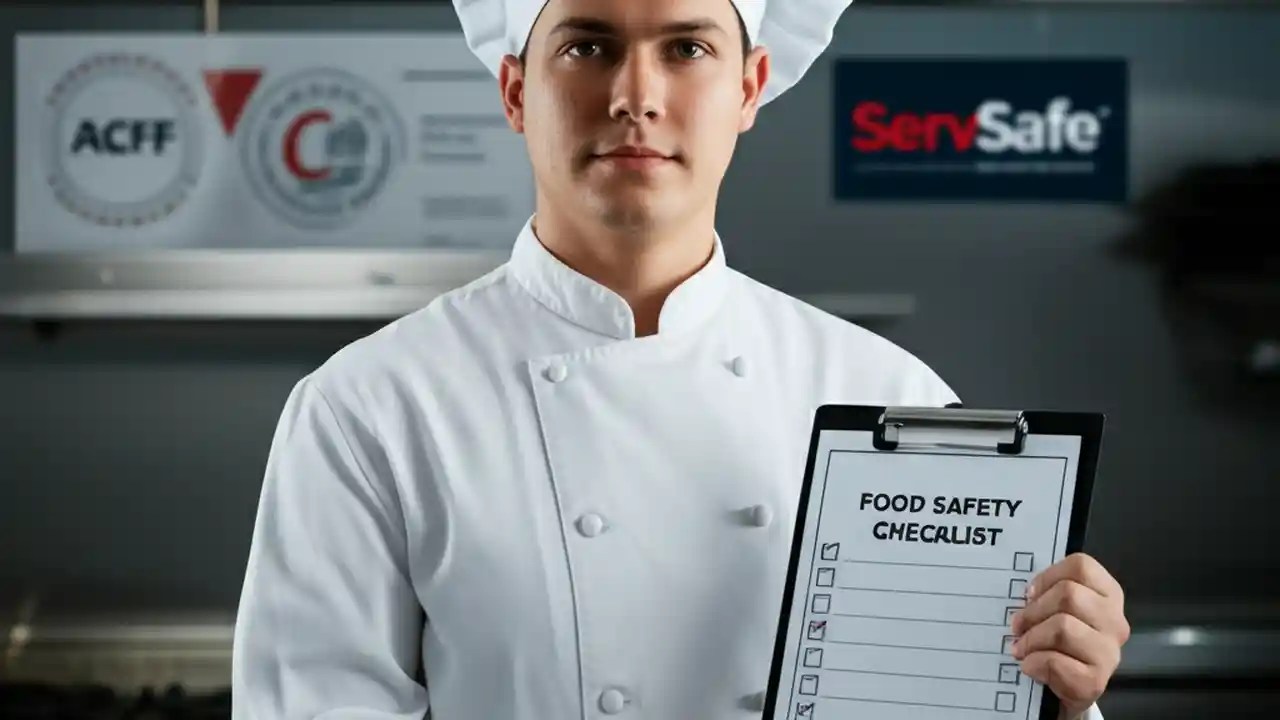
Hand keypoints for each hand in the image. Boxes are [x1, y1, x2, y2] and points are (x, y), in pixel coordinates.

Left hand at [1009, 553, 1129, 719]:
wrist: (1069, 689)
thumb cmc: (1060, 642)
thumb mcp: (1058, 610)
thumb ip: (1048, 594)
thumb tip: (1027, 595)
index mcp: (1108, 595)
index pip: (1081, 567)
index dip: (1048, 577)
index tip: (1031, 594)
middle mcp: (1115, 621)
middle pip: (1069, 595)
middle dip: (1034, 611)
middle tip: (1018, 625)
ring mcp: (1109, 652)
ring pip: (1062, 627)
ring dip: (1032, 638)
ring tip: (1022, 647)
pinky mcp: (1096, 681)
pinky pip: (1055, 661)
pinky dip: (1034, 663)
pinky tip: (1031, 666)